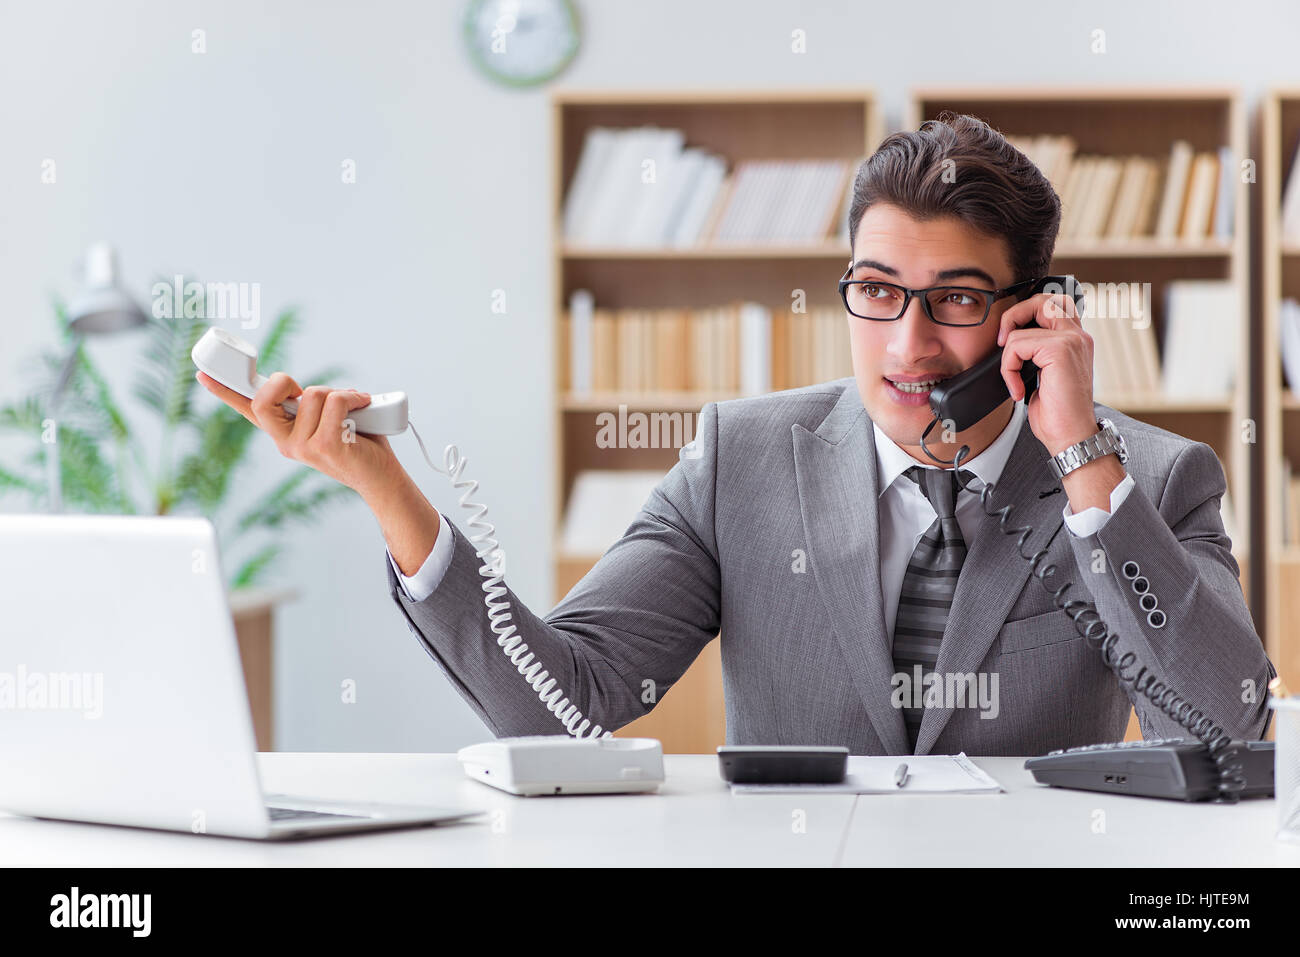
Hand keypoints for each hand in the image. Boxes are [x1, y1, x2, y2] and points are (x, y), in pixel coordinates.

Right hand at [196, 371, 399, 496]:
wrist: (382, 477)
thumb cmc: (358, 443)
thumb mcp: (327, 420)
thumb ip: (309, 405)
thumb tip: (305, 390)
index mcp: (282, 432)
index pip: (246, 409)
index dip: (224, 391)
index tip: (203, 374)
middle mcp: (285, 443)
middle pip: (263, 399)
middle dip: (285, 382)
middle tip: (306, 391)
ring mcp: (302, 447)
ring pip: (312, 394)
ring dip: (340, 392)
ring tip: (354, 406)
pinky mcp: (325, 446)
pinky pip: (334, 401)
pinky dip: (354, 396)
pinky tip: (363, 407)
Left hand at [995, 291, 1099, 454]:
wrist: (1071, 436)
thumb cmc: (1057, 413)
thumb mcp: (1043, 376)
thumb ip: (1035, 354)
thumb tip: (1009, 343)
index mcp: (1076, 340)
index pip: (1053, 305)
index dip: (1027, 313)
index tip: (1010, 341)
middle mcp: (1078, 336)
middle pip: (1043, 299)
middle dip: (1014, 315)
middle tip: (1004, 343)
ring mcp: (1072, 341)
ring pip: (1021, 328)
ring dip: (1008, 358)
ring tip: (1015, 380)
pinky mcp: (1060, 350)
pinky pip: (1016, 346)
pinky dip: (1008, 369)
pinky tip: (1019, 389)